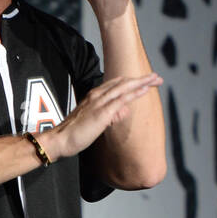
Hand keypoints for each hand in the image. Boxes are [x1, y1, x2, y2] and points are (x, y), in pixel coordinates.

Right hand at [44, 73, 163, 161]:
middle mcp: (97, 95)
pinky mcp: (102, 112)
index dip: (131, 82)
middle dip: (141, 79)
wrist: (60, 140)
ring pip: (124, 87)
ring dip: (141, 82)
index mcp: (94, 97)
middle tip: (156, 77)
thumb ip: (109, 116)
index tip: (144, 82)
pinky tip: (145, 90)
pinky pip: (121, 99)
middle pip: (123, 82)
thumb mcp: (94, 123)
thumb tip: (123, 111)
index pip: (116, 85)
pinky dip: (134, 93)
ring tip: (155, 79)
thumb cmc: (74, 134)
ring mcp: (99, 102)